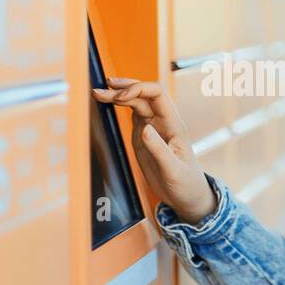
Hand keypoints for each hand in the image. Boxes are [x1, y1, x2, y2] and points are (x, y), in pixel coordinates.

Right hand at [91, 76, 218, 224]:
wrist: (187, 195)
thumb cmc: (185, 184)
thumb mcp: (173, 171)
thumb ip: (159, 150)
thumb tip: (144, 129)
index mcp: (173, 125)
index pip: (157, 94)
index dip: (138, 89)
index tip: (119, 98)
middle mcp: (163, 121)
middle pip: (143, 94)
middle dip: (123, 88)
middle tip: (100, 90)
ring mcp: (153, 127)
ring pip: (135, 102)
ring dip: (118, 95)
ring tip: (98, 93)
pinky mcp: (144, 135)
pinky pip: (132, 113)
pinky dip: (119, 106)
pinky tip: (108, 103)